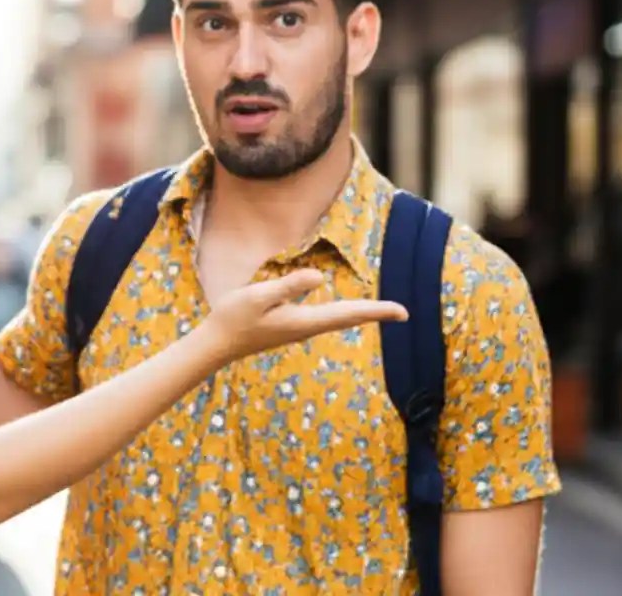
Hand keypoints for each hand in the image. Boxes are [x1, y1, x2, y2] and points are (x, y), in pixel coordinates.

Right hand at [201, 269, 407, 361]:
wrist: (217, 344)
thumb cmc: (233, 317)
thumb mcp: (258, 296)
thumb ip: (288, 286)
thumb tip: (319, 277)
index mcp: (303, 321)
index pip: (348, 314)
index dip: (376, 311)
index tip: (403, 312)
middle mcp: (306, 327)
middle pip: (348, 318)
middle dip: (375, 313)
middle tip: (404, 313)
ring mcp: (299, 328)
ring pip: (338, 319)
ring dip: (360, 313)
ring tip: (384, 311)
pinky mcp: (291, 326)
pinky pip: (326, 318)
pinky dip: (343, 313)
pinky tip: (348, 312)